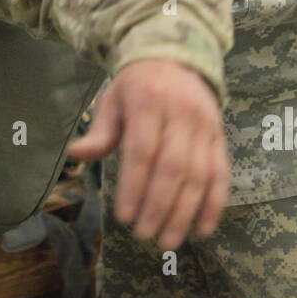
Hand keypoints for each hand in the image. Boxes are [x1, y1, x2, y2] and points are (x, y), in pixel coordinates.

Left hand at [68, 58, 228, 250]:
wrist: (177, 57)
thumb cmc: (136, 85)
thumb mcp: (112, 100)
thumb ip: (99, 132)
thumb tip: (75, 155)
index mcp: (149, 102)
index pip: (142, 151)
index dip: (134, 186)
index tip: (124, 217)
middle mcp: (181, 114)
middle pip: (172, 167)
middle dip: (158, 206)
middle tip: (144, 235)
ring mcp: (205, 126)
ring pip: (199, 174)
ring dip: (185, 212)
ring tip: (168, 241)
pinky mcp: (220, 137)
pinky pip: (221, 173)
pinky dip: (215, 204)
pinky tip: (203, 229)